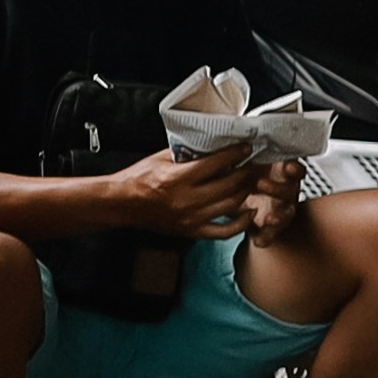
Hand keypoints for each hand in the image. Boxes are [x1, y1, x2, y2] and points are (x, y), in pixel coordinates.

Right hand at [111, 142, 257, 238]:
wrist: (123, 203)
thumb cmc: (138, 178)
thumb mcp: (160, 158)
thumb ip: (186, 153)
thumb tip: (211, 146)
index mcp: (177, 179)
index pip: (215, 163)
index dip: (235, 154)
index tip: (245, 147)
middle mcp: (186, 200)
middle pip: (229, 184)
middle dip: (246, 171)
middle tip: (255, 163)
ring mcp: (191, 218)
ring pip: (231, 205)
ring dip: (246, 191)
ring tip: (252, 181)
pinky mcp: (192, 231)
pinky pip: (224, 231)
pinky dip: (241, 223)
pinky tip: (249, 212)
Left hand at [240, 158, 308, 243]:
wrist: (241, 205)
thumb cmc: (242, 179)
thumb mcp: (241, 166)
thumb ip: (239, 158)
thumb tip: (225, 144)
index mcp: (281, 175)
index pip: (294, 170)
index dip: (293, 168)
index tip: (287, 166)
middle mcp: (285, 193)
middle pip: (290, 191)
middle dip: (278, 188)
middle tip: (260, 183)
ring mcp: (280, 211)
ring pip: (286, 214)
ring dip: (278, 216)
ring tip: (269, 218)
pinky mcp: (270, 228)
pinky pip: (271, 235)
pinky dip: (266, 237)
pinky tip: (259, 241)